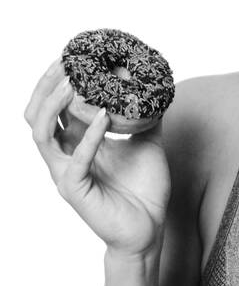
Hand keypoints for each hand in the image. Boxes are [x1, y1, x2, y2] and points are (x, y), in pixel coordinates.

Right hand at [24, 56, 171, 257]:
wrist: (149, 231)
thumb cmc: (143, 192)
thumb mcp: (147, 144)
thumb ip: (145, 119)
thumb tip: (155, 90)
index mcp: (76, 144)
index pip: (54, 107)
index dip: (56, 81)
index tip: (72, 55)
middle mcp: (64, 156)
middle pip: (36, 115)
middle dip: (45, 86)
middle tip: (64, 62)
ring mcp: (65, 172)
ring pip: (41, 133)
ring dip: (54, 105)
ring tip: (72, 83)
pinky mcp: (75, 189)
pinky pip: (76, 158)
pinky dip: (90, 135)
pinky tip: (105, 117)